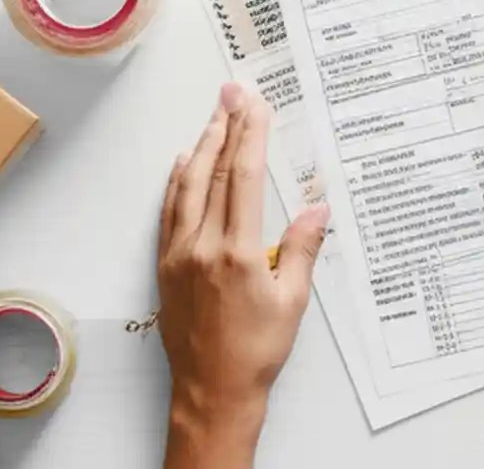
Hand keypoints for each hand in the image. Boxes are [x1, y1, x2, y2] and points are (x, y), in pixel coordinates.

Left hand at [158, 82, 329, 468]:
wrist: (212, 391)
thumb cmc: (256, 353)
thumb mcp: (292, 302)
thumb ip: (302, 249)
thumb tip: (317, 209)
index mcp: (238, 253)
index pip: (245, 178)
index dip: (251, 136)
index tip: (256, 106)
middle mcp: (203, 246)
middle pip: (215, 172)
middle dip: (225, 127)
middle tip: (232, 92)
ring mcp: (179, 254)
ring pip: (188, 186)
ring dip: (201, 147)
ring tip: (213, 116)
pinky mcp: (166, 266)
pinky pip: (170, 212)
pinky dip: (176, 182)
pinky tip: (182, 163)